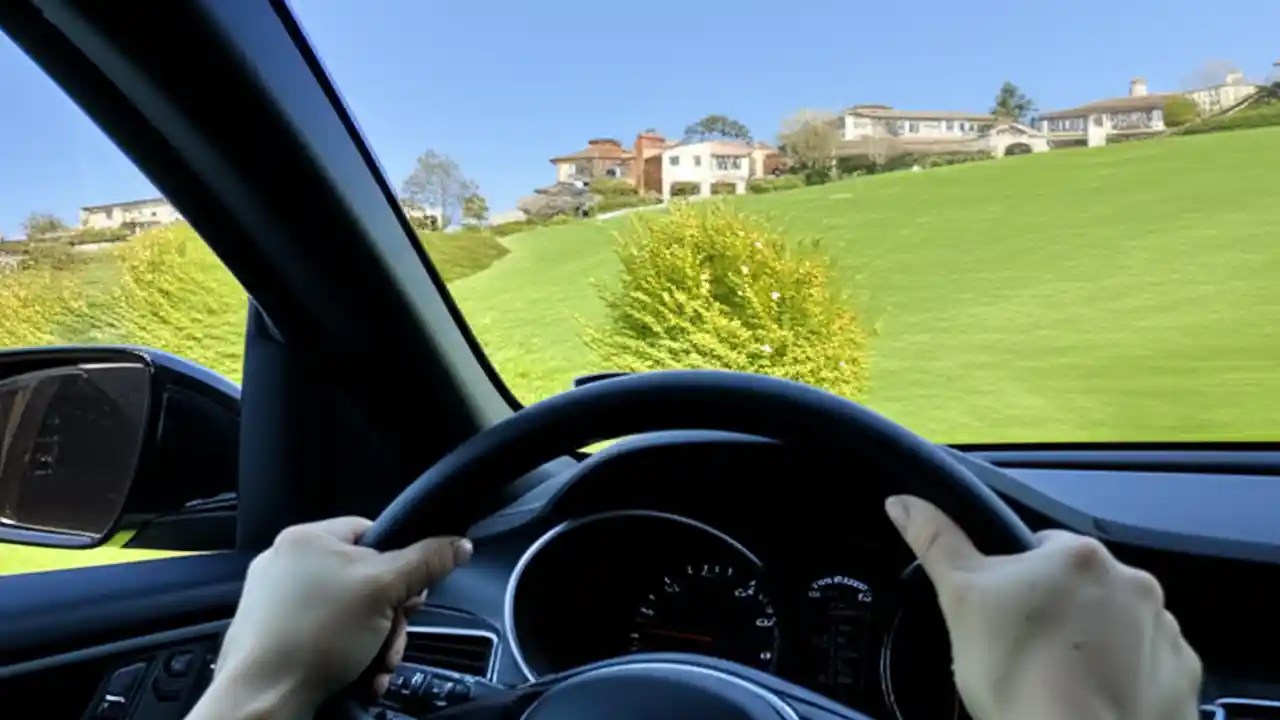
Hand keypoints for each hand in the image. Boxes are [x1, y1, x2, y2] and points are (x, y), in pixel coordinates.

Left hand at [187, 517, 471, 719]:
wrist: (262, 697)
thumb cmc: (320, 632)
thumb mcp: (385, 589)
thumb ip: (426, 562)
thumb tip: (460, 544)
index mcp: (307, 537)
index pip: (372, 533)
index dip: (400, 563)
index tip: (410, 595)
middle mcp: (285, 563)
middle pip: (364, 579)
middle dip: (390, 617)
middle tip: (393, 640)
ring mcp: (275, 601)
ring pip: (348, 612)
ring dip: (376, 642)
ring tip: (378, 667)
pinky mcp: (271, 636)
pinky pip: (324, 635)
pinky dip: (348, 654)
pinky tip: (360, 676)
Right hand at [884, 495, 1200, 719]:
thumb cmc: (1014, 670)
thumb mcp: (960, 600)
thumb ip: (936, 542)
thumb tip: (900, 500)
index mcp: (1077, 554)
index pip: (1042, 551)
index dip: (1018, 584)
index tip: (1006, 619)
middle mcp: (1133, 581)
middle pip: (1085, 587)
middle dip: (1061, 612)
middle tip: (1028, 652)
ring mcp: (1166, 630)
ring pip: (1121, 624)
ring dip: (1098, 642)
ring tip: (1064, 680)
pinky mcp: (1185, 676)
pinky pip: (1152, 664)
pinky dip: (1130, 676)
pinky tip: (1097, 698)